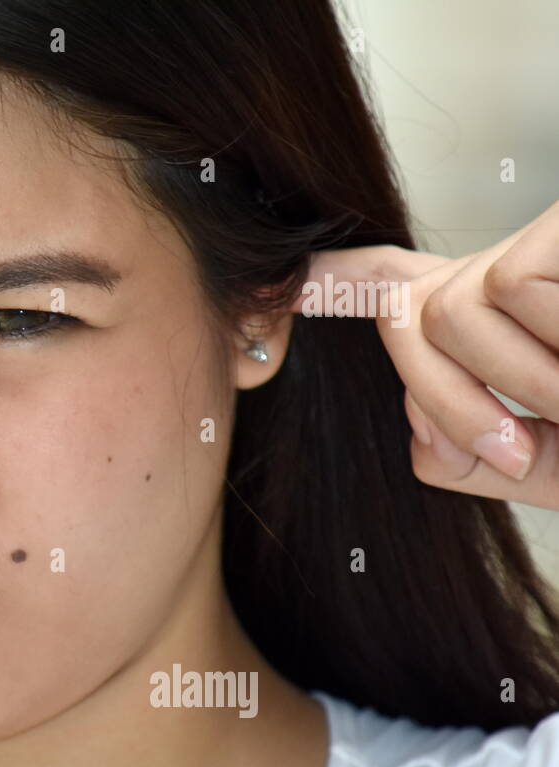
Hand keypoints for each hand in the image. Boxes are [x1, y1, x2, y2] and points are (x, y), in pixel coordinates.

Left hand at [293, 201, 558, 509]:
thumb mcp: (555, 465)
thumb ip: (472, 455)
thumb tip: (418, 432)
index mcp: (506, 326)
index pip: (403, 292)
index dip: (337, 284)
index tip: (288, 285)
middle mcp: (516, 276)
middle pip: (409, 319)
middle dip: (445, 400)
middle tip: (522, 453)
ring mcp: (540, 247)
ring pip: (446, 311)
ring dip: (520, 384)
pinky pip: (504, 287)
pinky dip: (555, 347)